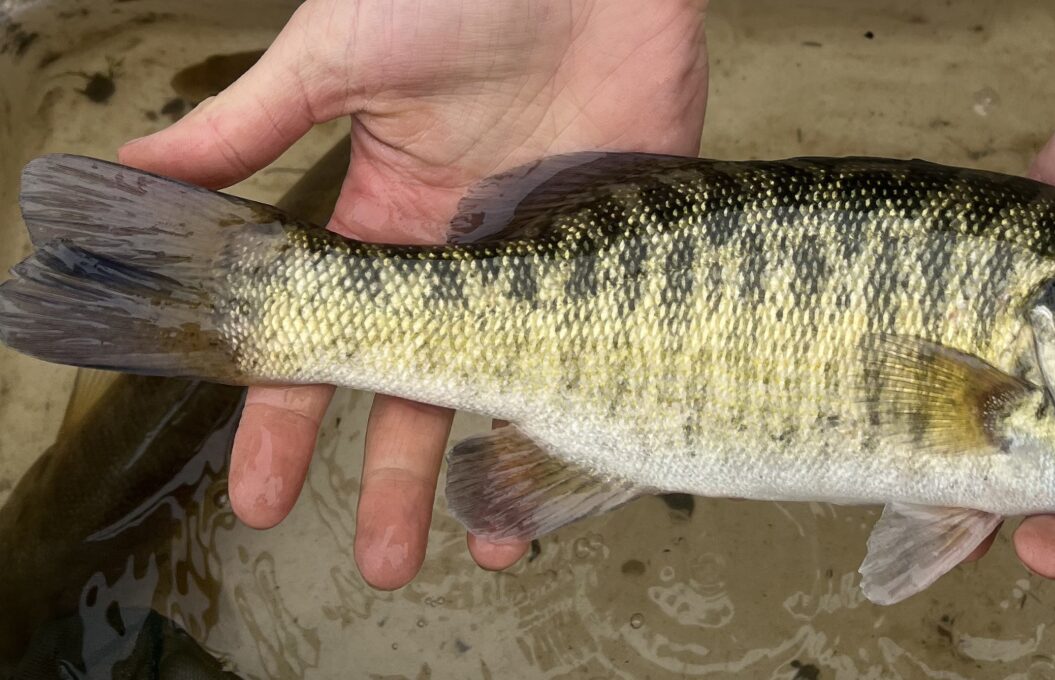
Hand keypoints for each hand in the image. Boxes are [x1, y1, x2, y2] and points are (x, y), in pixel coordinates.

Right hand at [119, 0, 707, 588]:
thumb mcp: (332, 57)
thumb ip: (244, 126)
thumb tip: (125, 172)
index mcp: (388, 212)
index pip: (328, 340)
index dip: (288, 420)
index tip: (262, 500)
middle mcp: (466, 248)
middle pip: (423, 387)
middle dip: (395, 479)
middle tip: (383, 566)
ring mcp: (550, 252)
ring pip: (519, 383)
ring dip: (496, 468)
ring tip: (484, 553)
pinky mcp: (634, 240)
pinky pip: (612, 344)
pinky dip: (600, 406)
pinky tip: (586, 473)